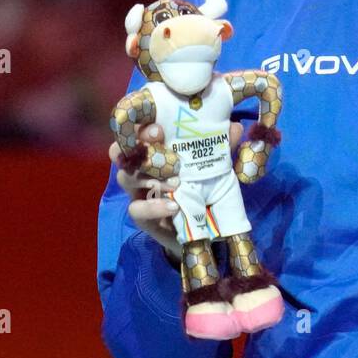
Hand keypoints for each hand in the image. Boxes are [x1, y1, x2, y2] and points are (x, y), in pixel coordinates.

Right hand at [108, 121, 245, 261]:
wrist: (201, 232)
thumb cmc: (203, 191)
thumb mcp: (215, 168)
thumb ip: (222, 149)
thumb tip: (234, 127)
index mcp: (156, 152)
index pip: (138, 132)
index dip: (141, 125)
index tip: (158, 125)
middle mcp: (142, 169)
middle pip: (122, 152)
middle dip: (135, 143)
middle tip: (157, 139)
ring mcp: (139, 193)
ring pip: (126, 178)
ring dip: (146, 175)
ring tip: (173, 181)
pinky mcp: (142, 217)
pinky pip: (137, 209)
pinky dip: (153, 206)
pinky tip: (172, 206)